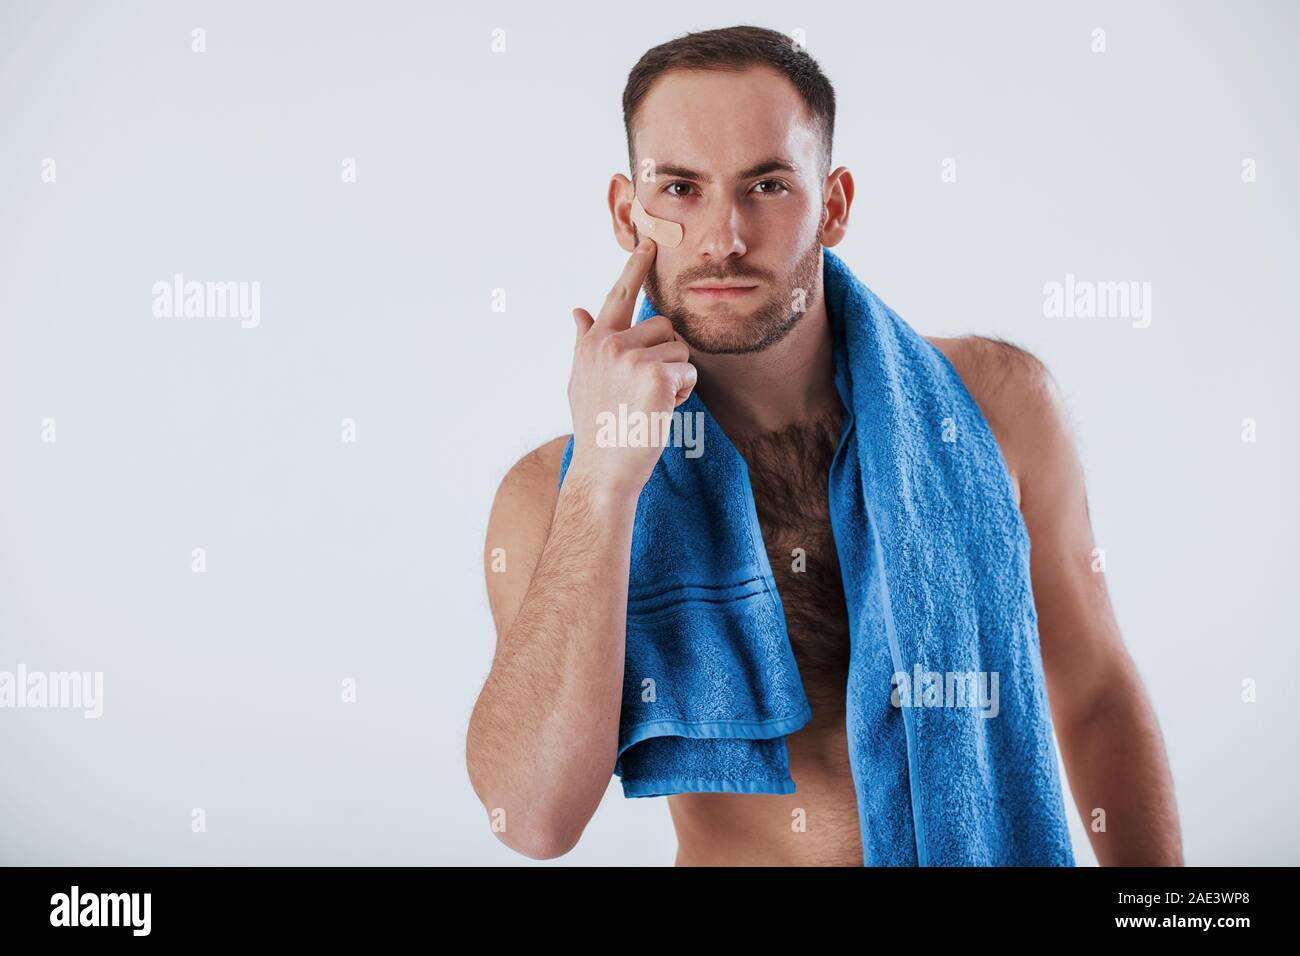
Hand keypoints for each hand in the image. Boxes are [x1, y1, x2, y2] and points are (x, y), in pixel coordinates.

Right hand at [567, 236, 696, 499]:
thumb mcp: (582, 380)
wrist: (603, 470)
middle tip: (646, 392)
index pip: (617, 296)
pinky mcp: (656, 376)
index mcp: (593, 343)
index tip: (647, 242)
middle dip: (667, 356)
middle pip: (664, 326)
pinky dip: (683, 394)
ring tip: (650, 403)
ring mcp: (631, 358)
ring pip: (680, 348)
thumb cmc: (597, 429)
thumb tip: (576, 311)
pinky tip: (660, 412)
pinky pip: (688, 371)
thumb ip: (585, 343)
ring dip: (676, 376)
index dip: (634, 268)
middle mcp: (608, 344)